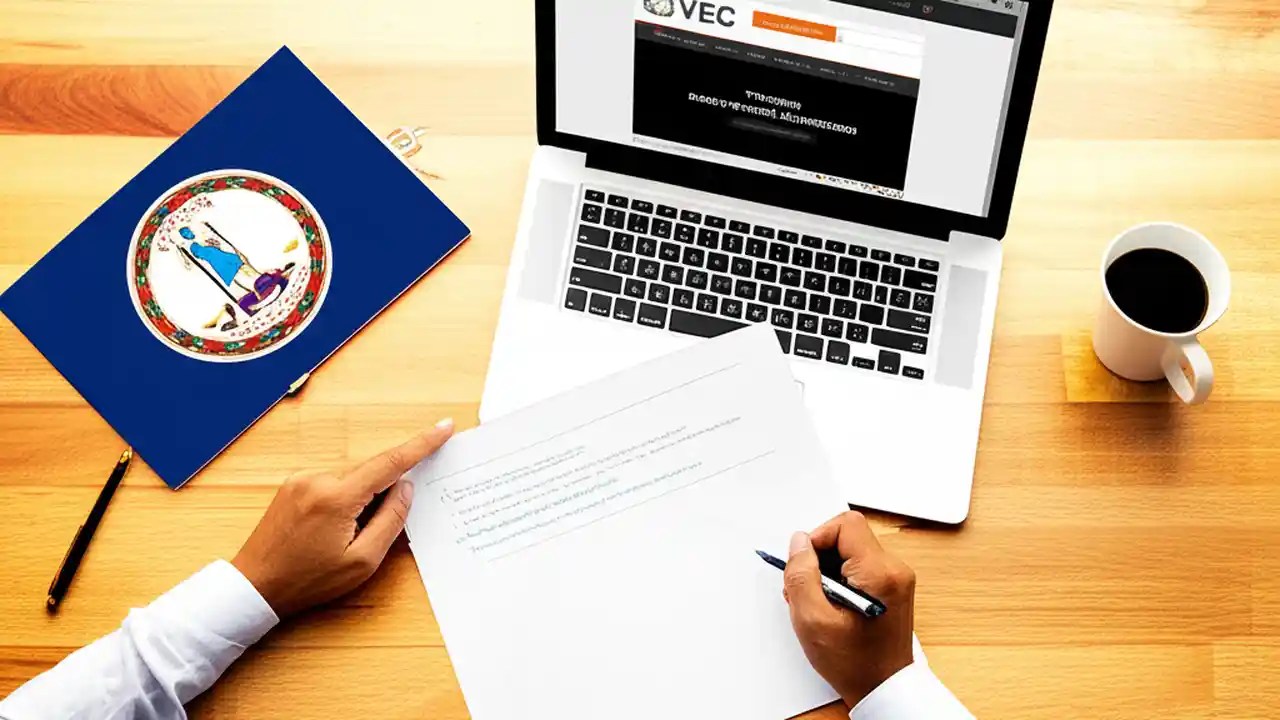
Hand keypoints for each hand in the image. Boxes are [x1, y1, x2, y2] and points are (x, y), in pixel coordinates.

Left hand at [232, 418, 453, 618]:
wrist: (255, 585)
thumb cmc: (308, 580)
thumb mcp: (361, 561)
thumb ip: (390, 520)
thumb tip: (406, 488)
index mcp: (337, 497)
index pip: (390, 463)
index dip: (421, 444)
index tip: (444, 428)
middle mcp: (318, 478)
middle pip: (371, 469)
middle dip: (386, 490)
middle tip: (373, 528)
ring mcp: (302, 478)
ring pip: (352, 476)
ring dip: (362, 497)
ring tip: (345, 536)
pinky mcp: (293, 484)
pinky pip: (333, 480)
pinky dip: (345, 497)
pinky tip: (333, 528)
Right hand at [783, 511, 915, 707]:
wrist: (883, 689)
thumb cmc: (855, 664)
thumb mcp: (812, 620)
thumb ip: (801, 575)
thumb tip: (799, 542)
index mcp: (880, 574)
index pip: (846, 525)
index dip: (817, 539)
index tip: (804, 564)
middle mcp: (895, 570)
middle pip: (848, 537)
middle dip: (820, 559)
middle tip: (806, 590)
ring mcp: (896, 579)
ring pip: (851, 552)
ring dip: (827, 571)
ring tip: (817, 603)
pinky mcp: (891, 587)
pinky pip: (859, 567)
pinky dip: (839, 580)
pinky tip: (830, 606)